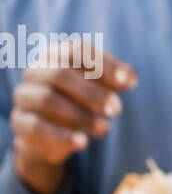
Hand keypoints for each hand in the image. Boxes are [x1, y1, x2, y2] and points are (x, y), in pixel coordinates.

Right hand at [9, 42, 136, 193]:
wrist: (56, 132)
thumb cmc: (84, 99)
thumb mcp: (103, 86)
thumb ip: (118, 79)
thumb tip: (131, 78)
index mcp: (57, 53)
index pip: (78, 50)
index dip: (105, 65)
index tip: (129, 84)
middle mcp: (35, 70)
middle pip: (61, 74)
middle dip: (92, 93)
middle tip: (116, 110)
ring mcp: (24, 95)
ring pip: (48, 100)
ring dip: (80, 115)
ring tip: (104, 129)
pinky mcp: (19, 121)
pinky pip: (37, 127)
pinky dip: (62, 135)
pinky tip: (82, 142)